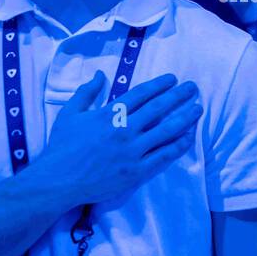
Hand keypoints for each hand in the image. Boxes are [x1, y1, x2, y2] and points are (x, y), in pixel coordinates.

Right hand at [23, 71, 202, 207]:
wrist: (58, 180)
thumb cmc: (62, 146)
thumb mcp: (70, 113)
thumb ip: (86, 92)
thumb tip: (99, 74)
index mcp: (109, 114)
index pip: (141, 94)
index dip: (159, 85)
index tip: (173, 79)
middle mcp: (125, 130)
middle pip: (159, 108)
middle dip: (178, 96)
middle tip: (193, 88)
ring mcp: (133, 151)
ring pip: (167, 131)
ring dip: (185, 118)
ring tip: (198, 109)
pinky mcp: (137, 171)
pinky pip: (164, 156)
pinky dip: (179, 145)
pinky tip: (189, 136)